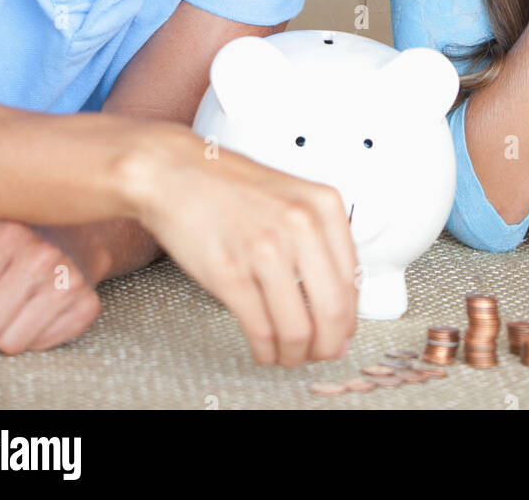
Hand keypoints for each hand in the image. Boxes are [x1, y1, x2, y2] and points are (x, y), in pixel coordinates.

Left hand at [0, 221, 101, 353]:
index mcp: (7, 233)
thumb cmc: (11, 242)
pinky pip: (38, 347)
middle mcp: (42, 255)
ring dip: (6, 329)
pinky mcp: (87, 305)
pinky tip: (40, 307)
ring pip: (9, 344)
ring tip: (17, 302)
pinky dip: (34, 334)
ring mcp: (68, 280)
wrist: (76, 236)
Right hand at [129, 130, 357, 367]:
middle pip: (333, 311)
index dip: (348, 319)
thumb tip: (339, 303)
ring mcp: (266, 250)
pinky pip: (261, 331)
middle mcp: (301, 225)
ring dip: (295, 355)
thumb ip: (318, 240)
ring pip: (298, 330)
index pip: (353, 281)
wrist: (176, 172)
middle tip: (319, 354)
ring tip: (287, 354)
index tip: (340, 333)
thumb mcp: (291, 197)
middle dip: (328, 346)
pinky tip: (264, 350)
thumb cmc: (229, 186)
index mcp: (323, 206)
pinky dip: (267, 352)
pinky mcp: (232, 274)